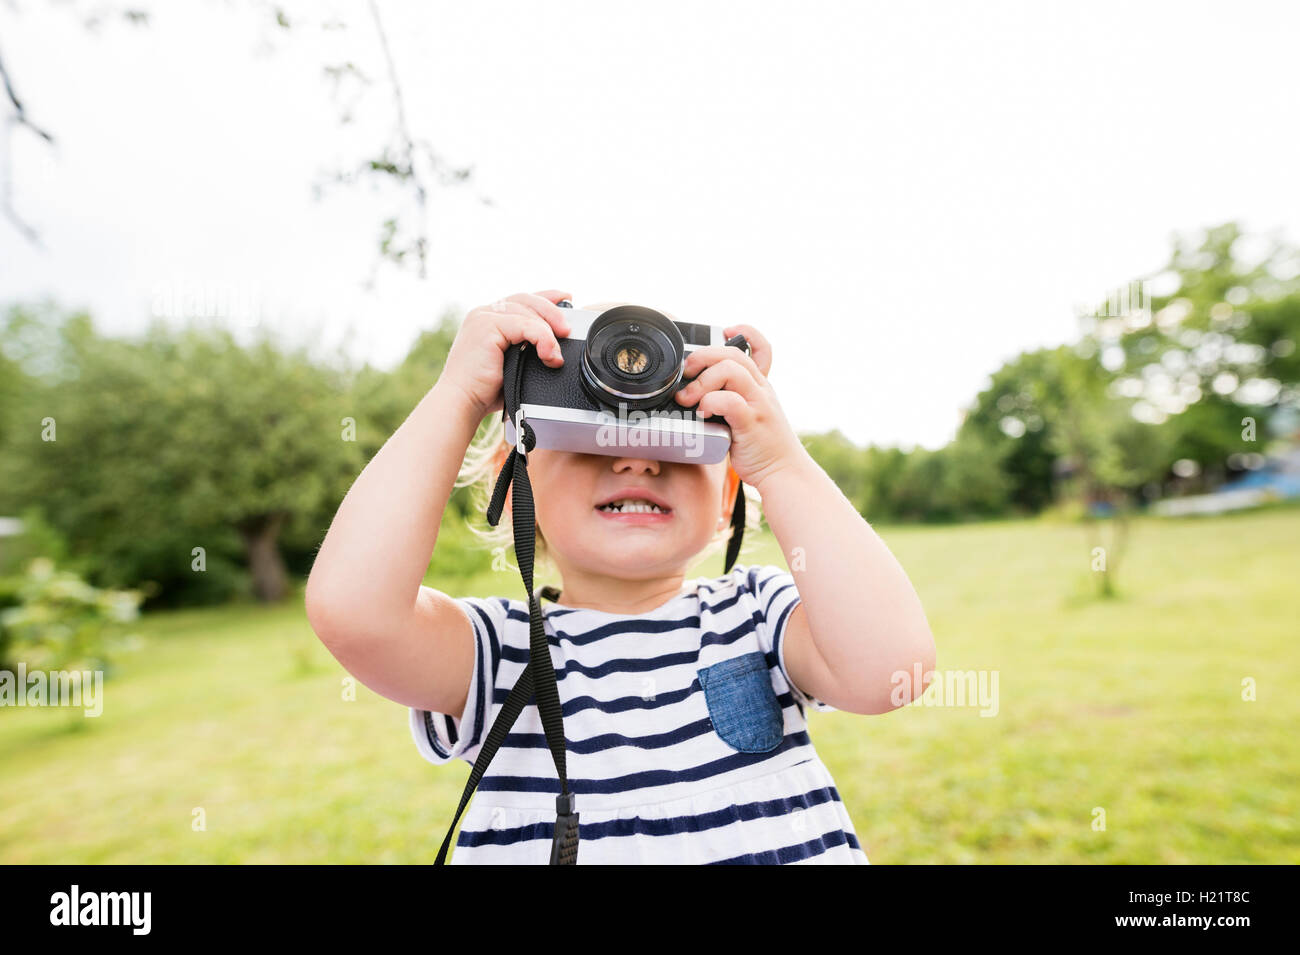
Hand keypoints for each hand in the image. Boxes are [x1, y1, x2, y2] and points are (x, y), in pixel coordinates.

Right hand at [439, 290, 572, 418]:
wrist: (462, 401)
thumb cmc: (483, 389)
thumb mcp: (512, 364)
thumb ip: (527, 348)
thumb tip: (555, 348)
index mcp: (488, 318)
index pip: (522, 299)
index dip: (546, 296)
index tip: (566, 296)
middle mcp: (484, 313)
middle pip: (527, 299)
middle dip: (552, 312)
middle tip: (567, 330)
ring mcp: (483, 317)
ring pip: (528, 312)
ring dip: (549, 332)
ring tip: (556, 355)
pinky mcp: (486, 326)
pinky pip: (525, 325)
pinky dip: (542, 338)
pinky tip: (548, 354)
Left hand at [673, 324, 809, 489]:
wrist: (784, 473)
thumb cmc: (760, 448)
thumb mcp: (748, 417)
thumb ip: (729, 401)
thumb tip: (693, 394)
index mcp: (760, 386)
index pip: (762, 347)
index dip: (745, 332)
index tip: (725, 331)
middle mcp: (761, 390)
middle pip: (732, 354)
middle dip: (702, 357)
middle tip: (686, 373)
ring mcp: (759, 404)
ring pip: (730, 370)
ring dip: (702, 381)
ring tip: (688, 399)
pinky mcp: (752, 422)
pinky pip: (729, 400)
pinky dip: (710, 402)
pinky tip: (703, 414)